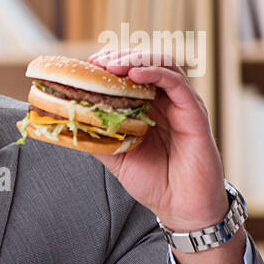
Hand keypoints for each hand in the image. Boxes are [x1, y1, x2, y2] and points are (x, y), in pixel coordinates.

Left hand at [86, 47, 227, 230]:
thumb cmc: (155, 182)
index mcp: (149, 108)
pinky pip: (177, 84)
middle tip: (97, 62)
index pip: (130, 74)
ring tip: (113, 64)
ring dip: (136, 58)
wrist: (182, 207)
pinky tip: (135, 73)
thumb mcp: (117, 157)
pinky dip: (156, 73)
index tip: (87, 66)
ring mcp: (182, 105)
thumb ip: (97, 138)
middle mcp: (167, 102)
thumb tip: (68, 125)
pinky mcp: (195, 114)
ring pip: (163, 65)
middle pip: (146, 63)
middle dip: (120, 56)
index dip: (110, 65)